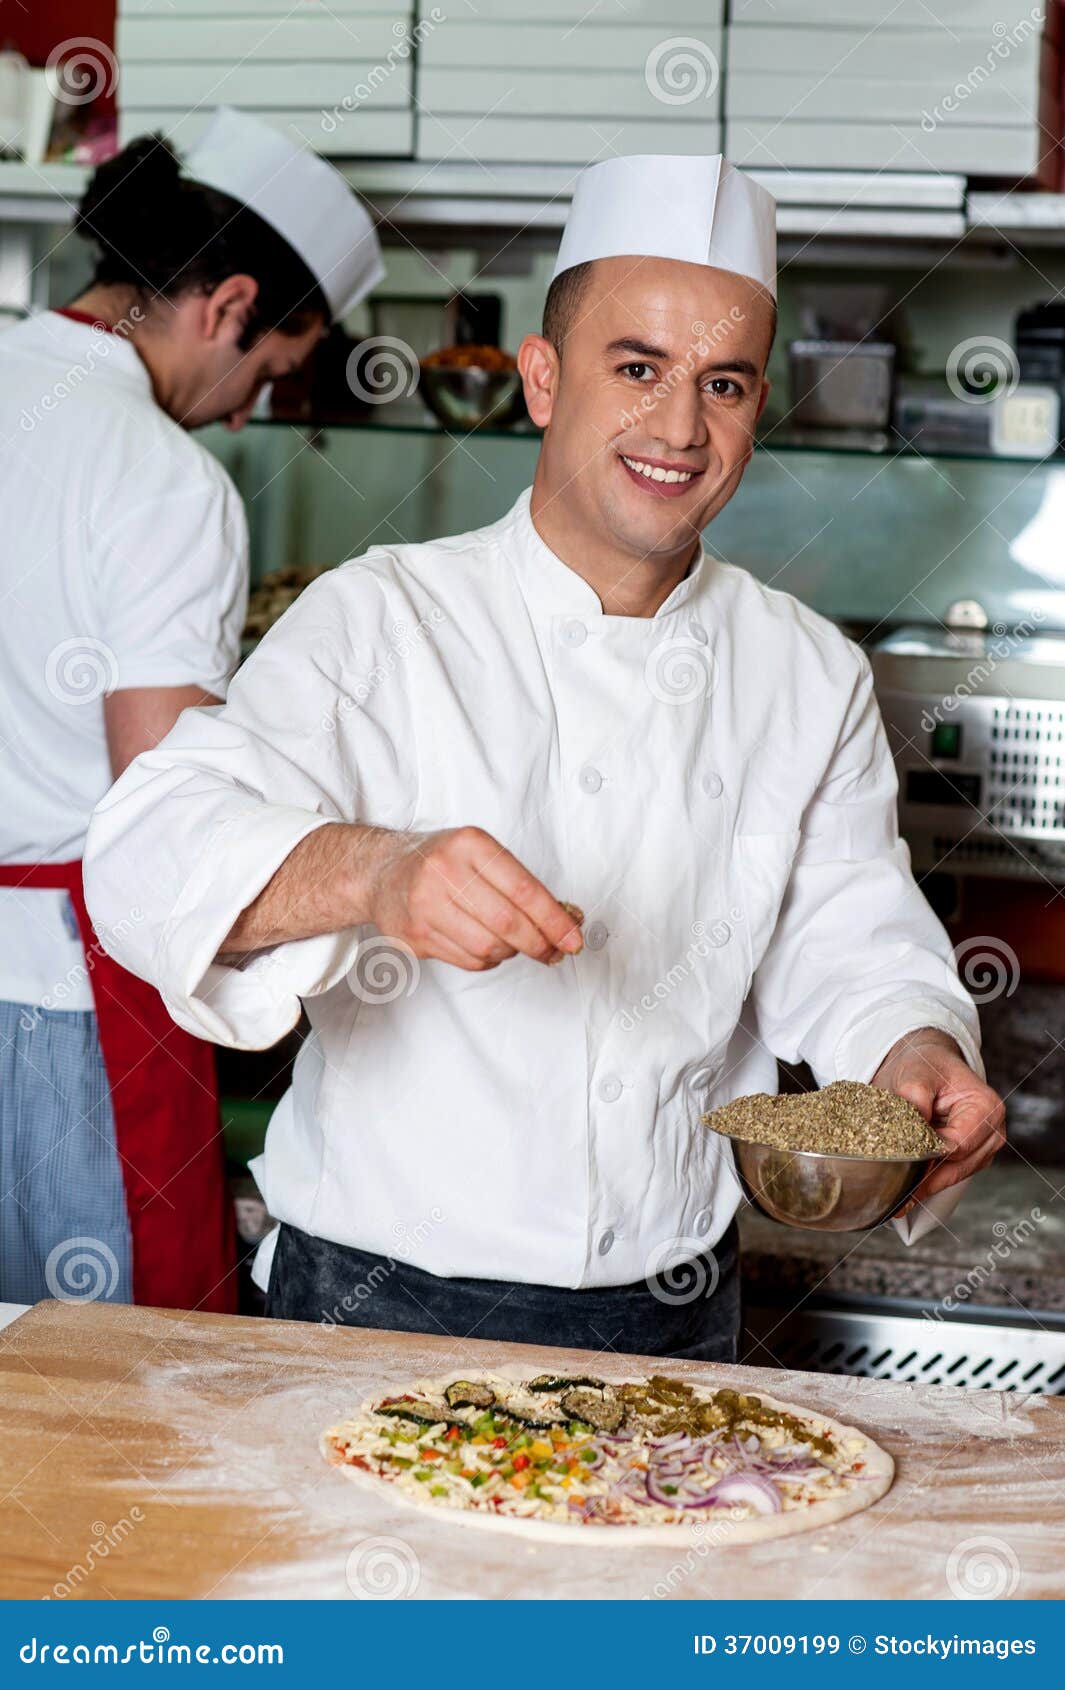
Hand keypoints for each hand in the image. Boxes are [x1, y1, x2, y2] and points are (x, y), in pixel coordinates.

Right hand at [363, 826, 583, 971]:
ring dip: (510, 952)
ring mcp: (425, 905)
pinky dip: (487, 959)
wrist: (380, 872)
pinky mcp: (414, 935)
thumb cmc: (441, 862)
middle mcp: (444, 872)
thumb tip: (564, 922)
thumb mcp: (479, 852)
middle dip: (539, 944)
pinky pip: (468, 961)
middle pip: (507, 924)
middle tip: (553, 951)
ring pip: (488, 948)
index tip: (573, 938)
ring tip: (511, 942)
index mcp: (469, 844)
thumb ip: (519, 883)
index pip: (525, 890)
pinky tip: (485, 945)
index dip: (555, 921)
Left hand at [871, 1027, 1005, 1211]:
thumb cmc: (924, 1066)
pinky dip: (927, 1181)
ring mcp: (984, 1148)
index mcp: (986, 1108)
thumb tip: (914, 1131)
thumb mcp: (915, 1073)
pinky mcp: (970, 1157)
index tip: (901, 1167)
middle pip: (958, 1167)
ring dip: (925, 1185)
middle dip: (926, 1179)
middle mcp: (993, 1131)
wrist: (927, 1063)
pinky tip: (905, 1192)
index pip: (958, 1146)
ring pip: (953, 1176)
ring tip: (897, 1198)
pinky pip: (949, 1175)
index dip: (929, 1158)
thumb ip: (914, 1099)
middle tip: (896, 1197)